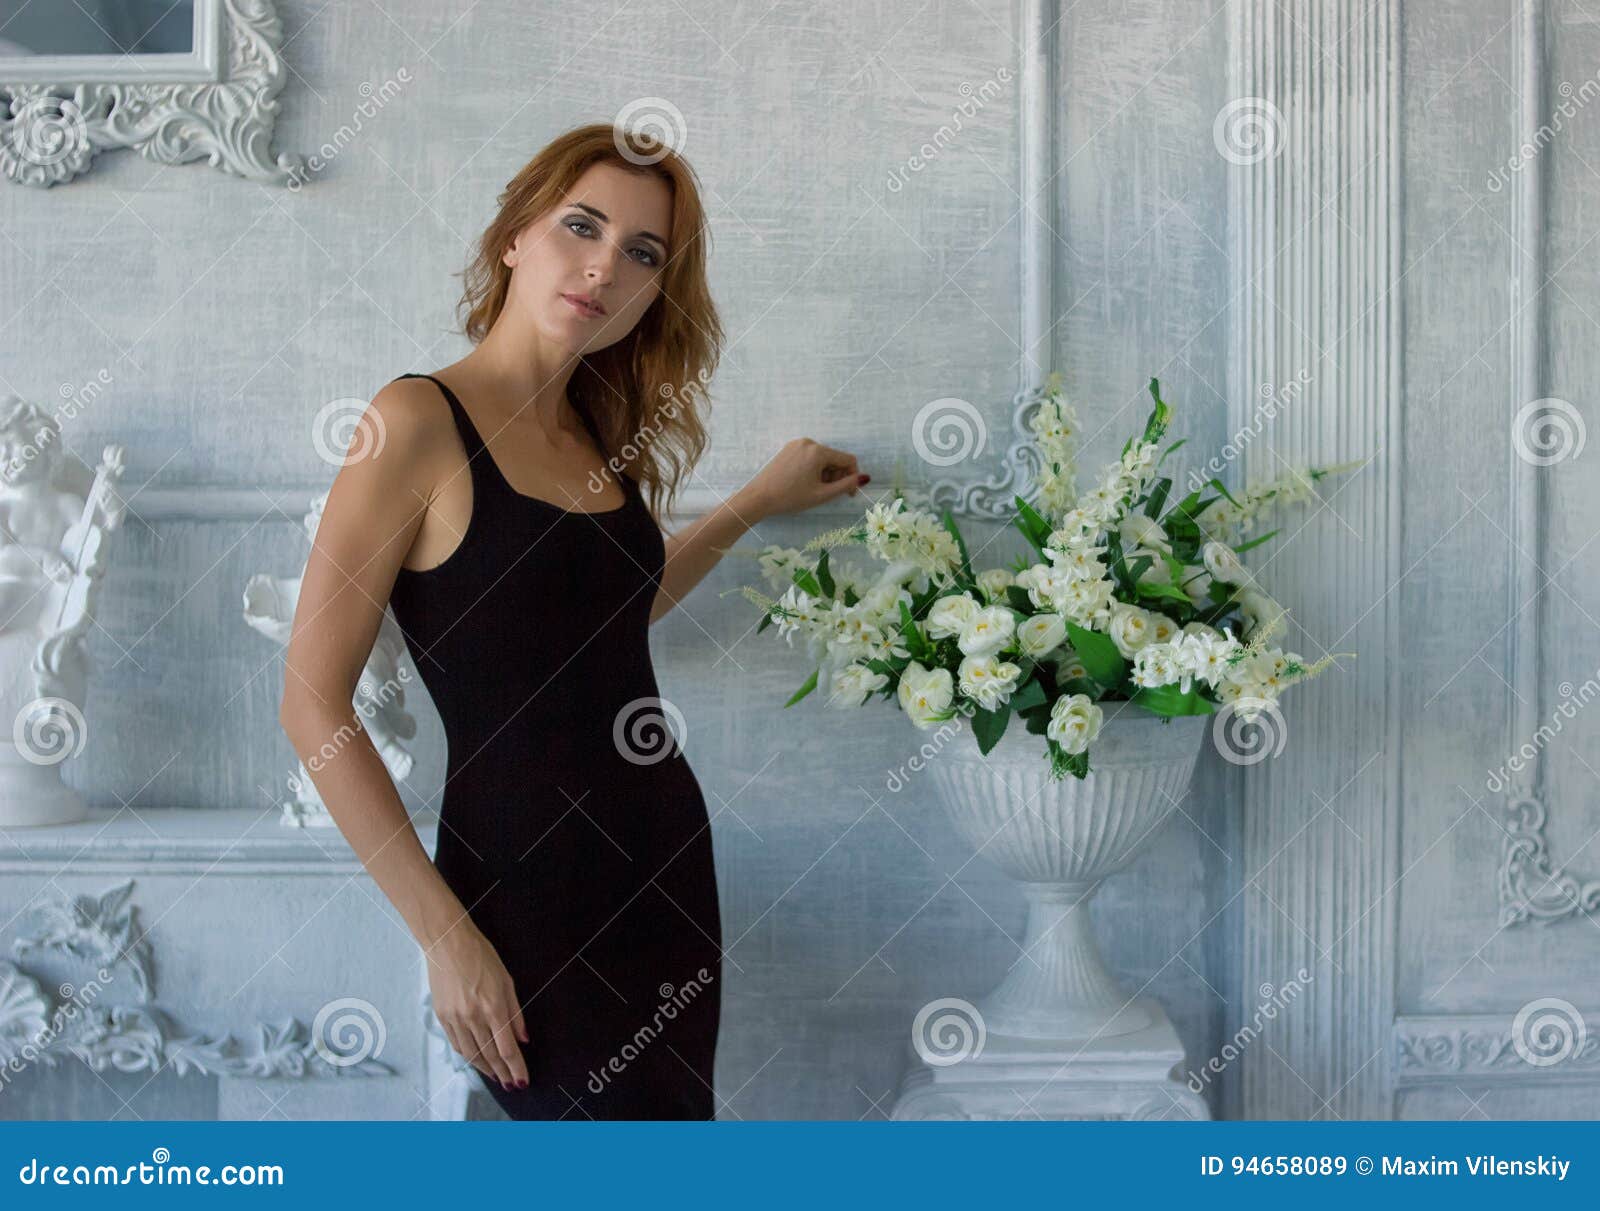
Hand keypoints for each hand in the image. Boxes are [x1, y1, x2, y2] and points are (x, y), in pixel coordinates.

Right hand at [426, 924, 529, 1090]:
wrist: (447, 942)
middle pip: (490, 1055)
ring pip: (471, 1054)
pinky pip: (456, 1044)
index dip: (516, 1068)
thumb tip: (523, 1039)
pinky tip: (476, 1060)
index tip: (522, 1080)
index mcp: (492, 1007)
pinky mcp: (442, 1016)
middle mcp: (473, 1017)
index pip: (507, 1049)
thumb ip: (516, 1013)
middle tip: (511, 1084)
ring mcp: (455, 1018)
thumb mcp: (507, 981)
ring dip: (485, 1069)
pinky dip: (468, 1055)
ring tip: (496, 1077)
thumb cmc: (480, 956)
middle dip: (503, 1074)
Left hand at [739, 438, 868, 520]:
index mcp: (818, 451)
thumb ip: (846, 486)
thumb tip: (865, 478)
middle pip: (834, 458)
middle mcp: (809, 442)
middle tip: (827, 494)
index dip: (853, 477)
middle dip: (836, 476)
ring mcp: (797, 444)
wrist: (758, 498)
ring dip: (825, 474)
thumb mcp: (822, 495)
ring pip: (822, 458)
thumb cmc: (790, 498)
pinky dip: (813, 469)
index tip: (849, 494)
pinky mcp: (788, 449)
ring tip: (814, 490)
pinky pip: (809, 457)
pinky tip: (804, 483)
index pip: (848, 460)